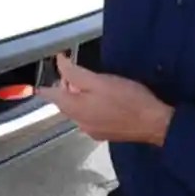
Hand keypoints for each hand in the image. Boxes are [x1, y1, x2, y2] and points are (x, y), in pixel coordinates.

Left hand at [36, 53, 174, 145]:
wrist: (154, 123)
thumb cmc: (127, 99)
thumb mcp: (99, 81)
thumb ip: (75, 72)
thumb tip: (59, 62)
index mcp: (75, 109)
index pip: (51, 97)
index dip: (45, 86)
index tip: (39, 82)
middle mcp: (80, 123)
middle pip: (64, 104)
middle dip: (65, 88)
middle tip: (73, 72)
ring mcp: (92, 131)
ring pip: (76, 111)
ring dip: (77, 97)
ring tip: (89, 83)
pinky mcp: (105, 133)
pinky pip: (88, 117)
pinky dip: (88, 106)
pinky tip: (101, 99)